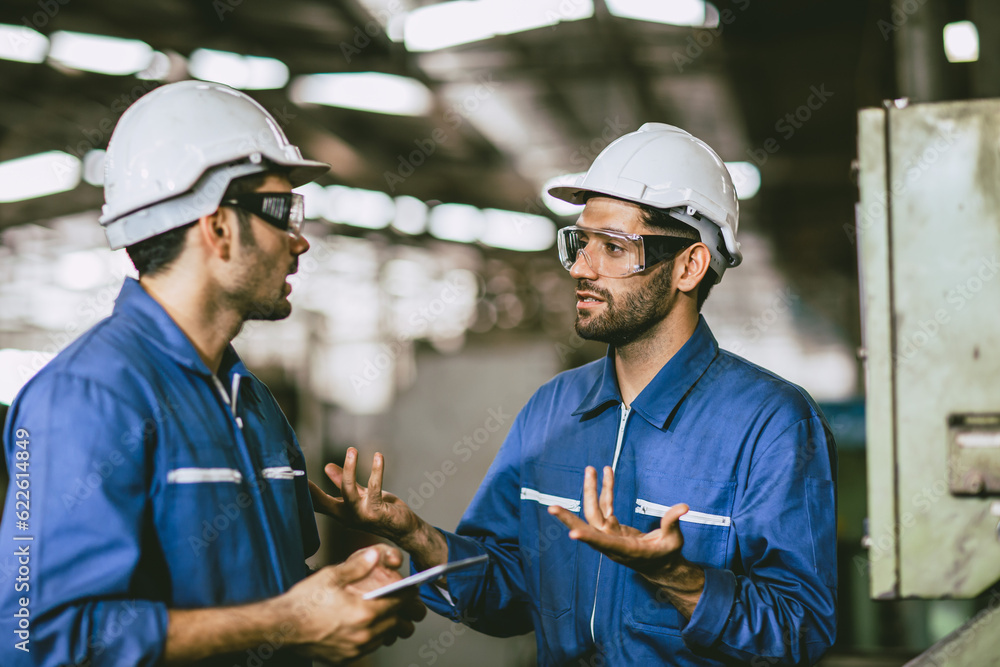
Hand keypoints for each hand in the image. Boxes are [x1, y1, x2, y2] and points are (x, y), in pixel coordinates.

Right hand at [281, 545, 425, 662]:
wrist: (281, 627)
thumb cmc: (304, 602)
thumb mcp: (331, 576)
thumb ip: (357, 565)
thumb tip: (376, 554)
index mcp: (363, 613)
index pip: (399, 603)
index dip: (408, 593)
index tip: (410, 587)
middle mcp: (363, 635)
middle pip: (397, 622)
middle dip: (401, 609)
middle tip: (398, 598)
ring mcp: (355, 650)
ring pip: (386, 637)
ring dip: (389, 624)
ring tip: (383, 611)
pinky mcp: (346, 658)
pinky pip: (371, 648)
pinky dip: (374, 636)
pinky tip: (365, 625)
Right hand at [309, 448, 418, 543]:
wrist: (405, 529)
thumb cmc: (382, 512)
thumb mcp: (361, 496)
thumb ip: (344, 483)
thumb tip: (327, 467)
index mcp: (340, 512)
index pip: (316, 502)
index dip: (304, 492)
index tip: (291, 477)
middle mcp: (347, 516)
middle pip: (322, 502)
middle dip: (311, 489)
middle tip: (301, 468)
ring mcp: (361, 516)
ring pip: (348, 491)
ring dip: (349, 469)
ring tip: (351, 450)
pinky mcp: (376, 512)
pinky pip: (374, 489)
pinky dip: (377, 471)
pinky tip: (378, 457)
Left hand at [548, 466, 690, 586]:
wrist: (661, 564)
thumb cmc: (667, 555)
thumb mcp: (673, 541)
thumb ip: (673, 523)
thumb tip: (683, 507)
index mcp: (625, 550)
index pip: (604, 543)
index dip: (589, 538)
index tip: (572, 534)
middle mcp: (611, 543)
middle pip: (588, 527)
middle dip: (569, 518)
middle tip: (551, 508)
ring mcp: (609, 534)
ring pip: (594, 512)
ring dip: (591, 491)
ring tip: (590, 469)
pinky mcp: (611, 527)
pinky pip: (605, 506)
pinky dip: (605, 490)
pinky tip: (605, 473)